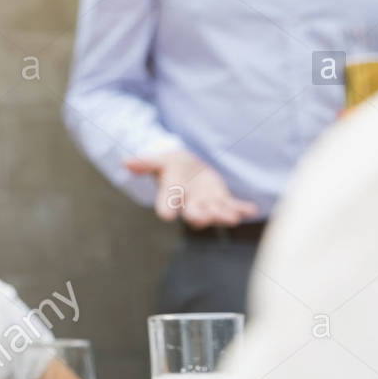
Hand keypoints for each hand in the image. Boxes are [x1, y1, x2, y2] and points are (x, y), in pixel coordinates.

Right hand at [125, 149, 257, 228]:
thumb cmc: (171, 166)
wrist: (187, 169)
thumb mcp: (158, 160)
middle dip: (199, 216)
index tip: (165, 214)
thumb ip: (144, 163)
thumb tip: (125, 162)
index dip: (166, 207)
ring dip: (224, 215)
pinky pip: (233, 205)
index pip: (167, 202)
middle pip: (194, 212)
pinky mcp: (222, 199)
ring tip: (233, 217)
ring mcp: (208, 203)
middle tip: (201, 218)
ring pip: (216, 212)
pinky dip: (242, 208)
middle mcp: (190, 203)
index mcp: (173, 194)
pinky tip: (252, 209)